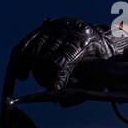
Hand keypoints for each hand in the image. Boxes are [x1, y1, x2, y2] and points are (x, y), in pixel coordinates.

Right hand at [10, 17, 127, 90]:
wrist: (106, 37)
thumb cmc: (104, 62)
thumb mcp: (100, 77)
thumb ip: (81, 92)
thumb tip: (58, 102)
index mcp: (83, 40)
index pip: (61, 62)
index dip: (55, 79)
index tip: (53, 90)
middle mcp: (67, 30)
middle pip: (44, 58)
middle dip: (43, 76)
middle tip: (48, 86)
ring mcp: (55, 26)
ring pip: (32, 50)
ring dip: (31, 69)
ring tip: (34, 80)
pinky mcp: (47, 25)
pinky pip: (27, 43)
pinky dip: (21, 59)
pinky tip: (22, 74)